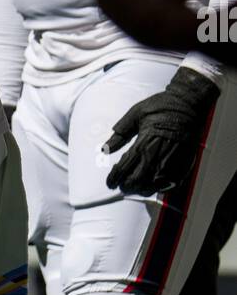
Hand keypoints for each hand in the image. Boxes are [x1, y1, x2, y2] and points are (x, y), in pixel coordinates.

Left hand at [103, 66, 219, 195]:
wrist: (189, 105)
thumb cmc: (162, 107)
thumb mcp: (136, 114)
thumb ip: (120, 134)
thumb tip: (105, 148)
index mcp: (143, 144)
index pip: (123, 169)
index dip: (114, 179)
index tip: (110, 182)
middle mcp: (156, 157)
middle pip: (135, 182)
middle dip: (125, 186)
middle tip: (122, 184)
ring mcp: (171, 164)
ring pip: (151, 188)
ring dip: (140, 188)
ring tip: (136, 184)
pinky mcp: (183, 166)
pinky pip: (168, 186)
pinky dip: (157, 188)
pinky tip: (152, 182)